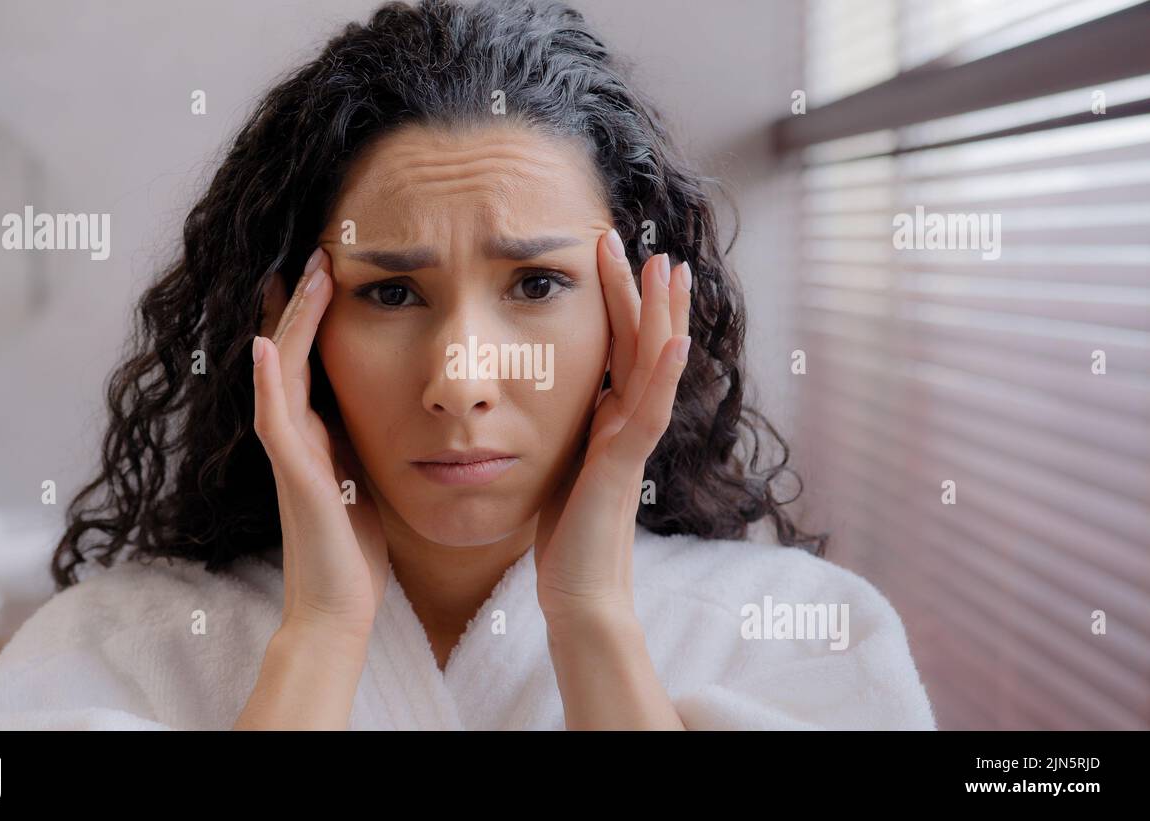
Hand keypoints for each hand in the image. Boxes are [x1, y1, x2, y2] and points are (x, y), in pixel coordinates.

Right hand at [252, 247, 389, 636]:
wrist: (338, 610)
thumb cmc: (356, 550)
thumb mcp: (366, 477)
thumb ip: (362, 439)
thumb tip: (387, 405)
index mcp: (318, 432)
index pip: (315, 358)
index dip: (320, 313)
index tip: (334, 266)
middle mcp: (296, 435)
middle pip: (293, 352)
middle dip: (305, 301)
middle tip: (318, 251)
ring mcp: (290, 454)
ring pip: (282, 372)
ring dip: (293, 321)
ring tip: (303, 273)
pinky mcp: (296, 478)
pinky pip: (276, 420)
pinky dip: (269, 381)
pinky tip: (265, 344)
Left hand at [534, 231, 689, 628]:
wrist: (579, 595)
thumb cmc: (567, 537)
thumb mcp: (565, 466)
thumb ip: (575, 429)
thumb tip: (572, 396)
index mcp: (610, 421)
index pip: (619, 349)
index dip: (620, 304)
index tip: (612, 257)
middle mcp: (627, 425)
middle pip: (642, 347)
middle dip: (644, 295)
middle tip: (652, 245)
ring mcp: (630, 444)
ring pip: (653, 369)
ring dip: (663, 318)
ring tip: (671, 270)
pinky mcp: (623, 467)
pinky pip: (648, 415)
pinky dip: (663, 376)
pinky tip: (674, 341)